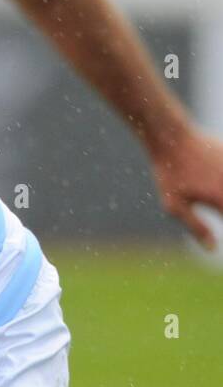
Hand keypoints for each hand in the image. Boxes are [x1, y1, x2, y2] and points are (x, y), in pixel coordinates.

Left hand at [149, 127, 222, 248]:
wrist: (172, 137)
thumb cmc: (170, 172)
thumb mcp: (175, 205)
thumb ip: (196, 227)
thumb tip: (212, 249)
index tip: (219, 225)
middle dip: (222, 207)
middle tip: (214, 206)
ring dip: (222, 196)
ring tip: (210, 194)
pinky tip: (216, 181)